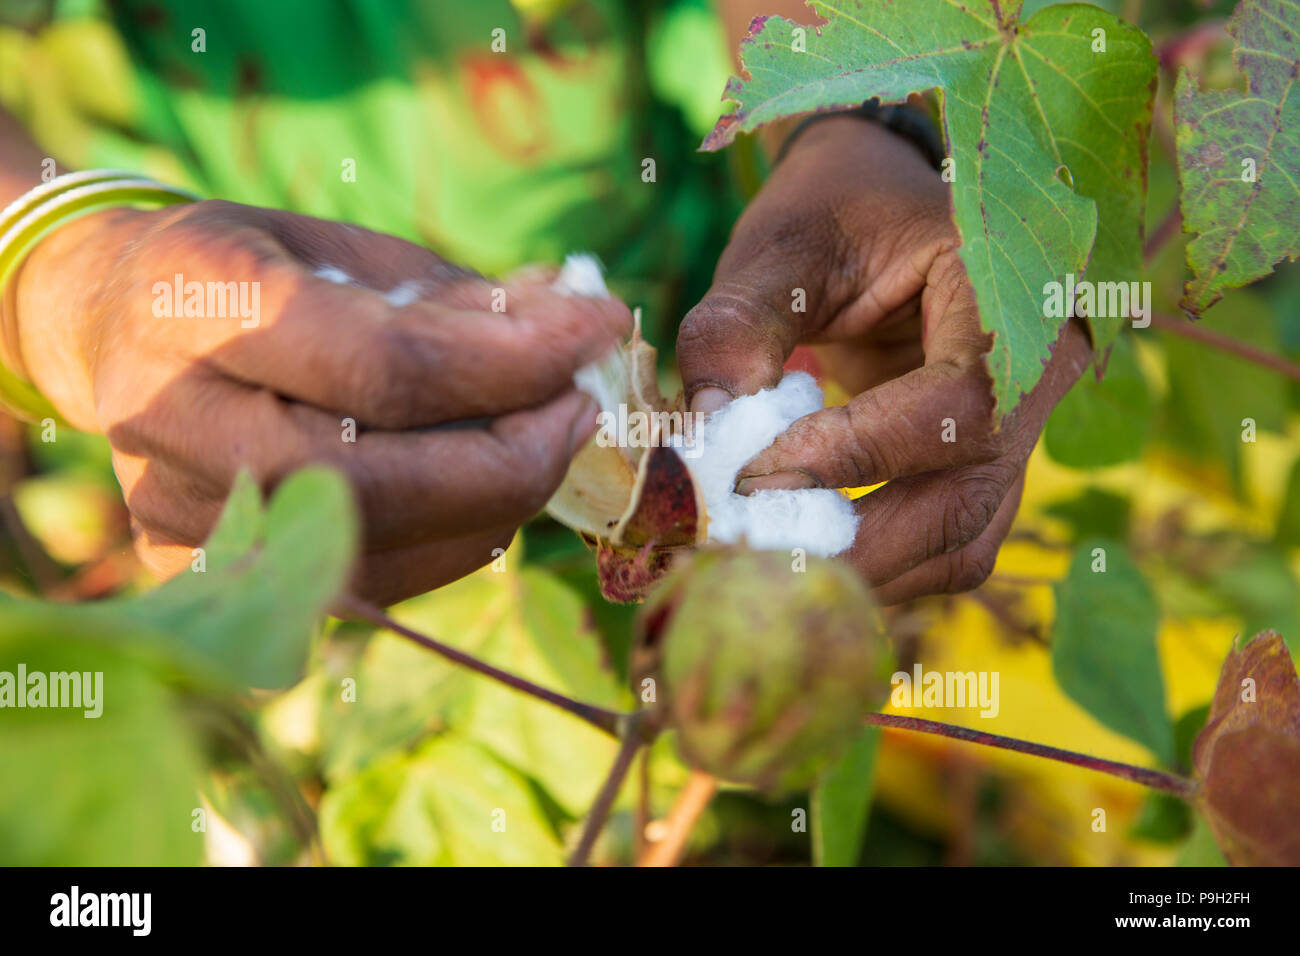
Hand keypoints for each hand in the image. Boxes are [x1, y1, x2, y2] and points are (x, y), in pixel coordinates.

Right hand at [8, 200, 630, 604]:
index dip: (516, 360)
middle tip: (580, 410)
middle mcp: (171, 423)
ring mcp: (179, 514)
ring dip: (493, 506)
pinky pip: (363, 587)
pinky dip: (449, 542)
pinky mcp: (201, 575)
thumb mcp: (344, 247)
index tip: (601, 328)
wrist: (114, 327)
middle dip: (514, 456)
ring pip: (376, 553)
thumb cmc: (251, 271)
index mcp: (197, 306)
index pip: (387, 367)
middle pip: (378, 484)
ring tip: (542, 443)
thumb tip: (581, 326)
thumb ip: (453, 298)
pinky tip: (484, 490)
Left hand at [677, 116, 1091, 603]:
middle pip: (969, 495)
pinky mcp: (985, 467)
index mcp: (1011, 294)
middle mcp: (1043, 372)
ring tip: (768, 559)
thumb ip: (740, 324)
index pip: (957, 406)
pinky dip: (877, 559)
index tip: (750, 479)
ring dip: (866, 568)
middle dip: (856, 543)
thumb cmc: (834, 210)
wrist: (879, 206)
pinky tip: (804, 545)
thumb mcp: (782, 246)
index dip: (854, 455)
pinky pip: (946, 541)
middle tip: (750, 556)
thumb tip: (709, 429)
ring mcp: (1023, 430)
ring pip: (963, 538)